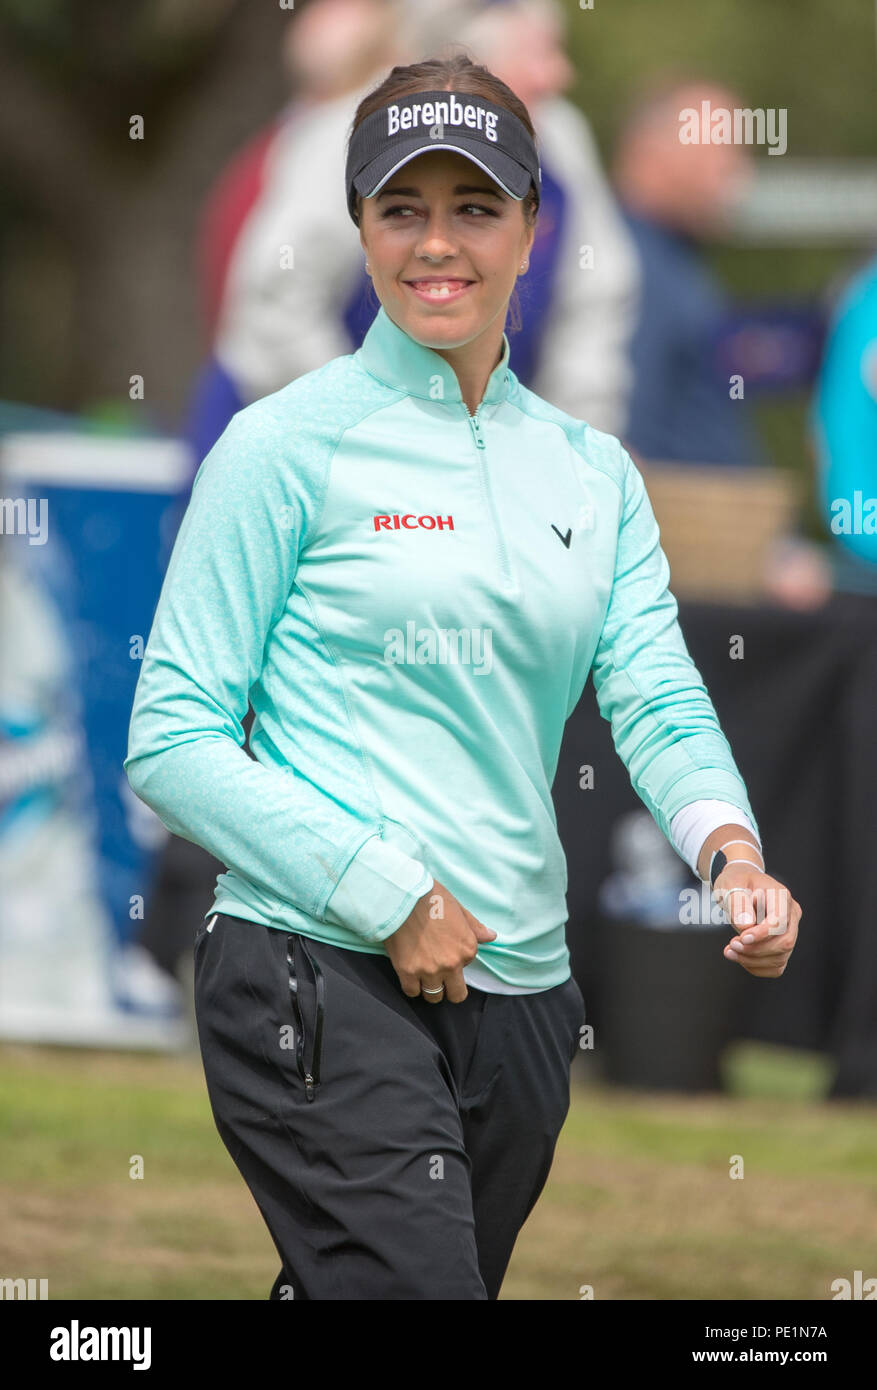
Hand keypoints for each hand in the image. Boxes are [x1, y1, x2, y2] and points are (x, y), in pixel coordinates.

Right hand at [384, 877, 497, 1003]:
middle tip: (442, 979)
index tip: (445, 949)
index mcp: (467, 948)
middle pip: (456, 994)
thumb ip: (474, 927)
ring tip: (424, 975)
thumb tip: (491, 937)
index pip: (467, 965)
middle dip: (451, 989)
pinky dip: (411, 986)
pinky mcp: (407, 972)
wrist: (402, 896)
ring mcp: (429, 970)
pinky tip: (410, 975)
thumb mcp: (458, 908)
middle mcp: (451, 963)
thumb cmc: (430, 897)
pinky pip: (412, 992)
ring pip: (434, 996)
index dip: (456, 958)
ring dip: (431, 988)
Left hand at [715, 863, 800, 977]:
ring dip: (753, 960)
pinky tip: (741, 958)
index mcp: (781, 896)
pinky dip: (757, 967)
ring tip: (730, 951)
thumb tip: (745, 925)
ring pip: (780, 957)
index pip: (780, 921)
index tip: (741, 938)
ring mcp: (789, 931)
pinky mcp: (782, 945)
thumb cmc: (737, 881)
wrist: (740, 886)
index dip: (762, 934)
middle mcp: (791, 914)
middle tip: (732, 945)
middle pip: (785, 942)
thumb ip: (738, 903)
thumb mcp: (732, 884)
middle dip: (756, 949)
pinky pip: (776, 966)